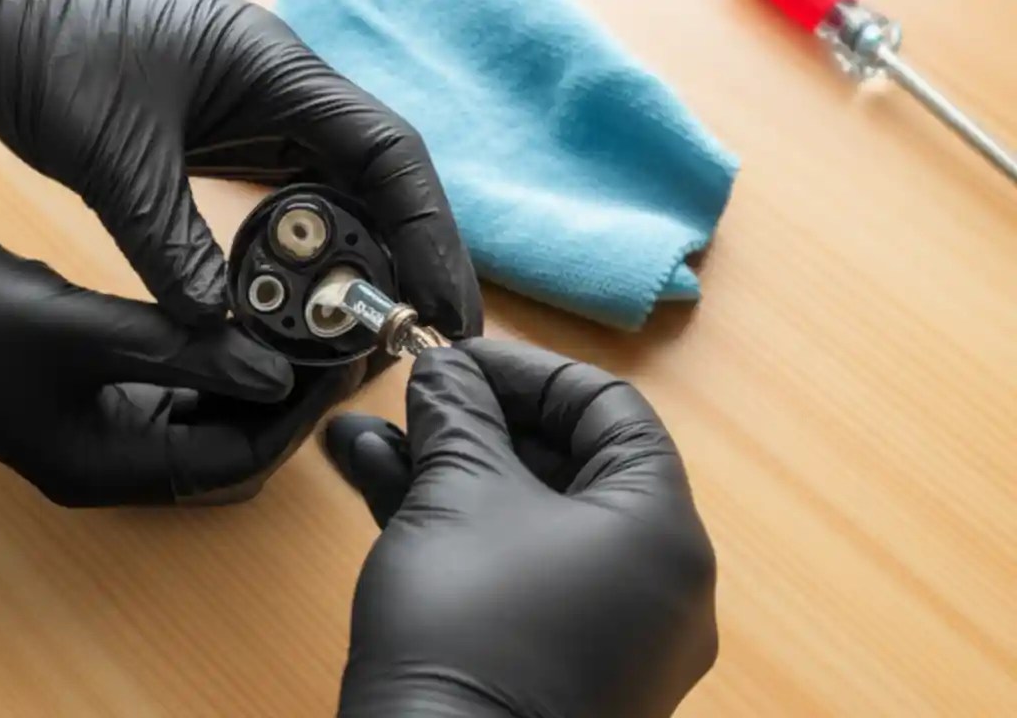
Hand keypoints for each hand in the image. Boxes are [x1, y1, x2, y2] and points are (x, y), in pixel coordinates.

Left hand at [0, 0, 482, 337]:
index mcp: (279, 72)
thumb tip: (224, 333)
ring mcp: (257, 112)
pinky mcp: (225, 135)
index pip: (390, 155)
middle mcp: (285, 91)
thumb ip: (172, 246)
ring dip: (350, 262)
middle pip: (378, 181)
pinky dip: (297, 253)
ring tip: (359, 333)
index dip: (432, 235)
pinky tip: (295, 299)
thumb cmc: (37, 37)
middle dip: (401, 260)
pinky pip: (286, 200)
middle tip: (408, 337)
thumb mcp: (110, 153)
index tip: (449, 307)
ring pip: (336, 195)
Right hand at [0, 133, 355, 506]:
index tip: (336, 367)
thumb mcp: (81, 329)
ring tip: (305, 330)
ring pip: (207, 419)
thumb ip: (183, 348)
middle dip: (284, 403)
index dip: (292, 418)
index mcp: (106, 467)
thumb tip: (275, 369)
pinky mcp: (94, 388)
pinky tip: (247, 320)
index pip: (232, 461)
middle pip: (228, 448)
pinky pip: (178, 389)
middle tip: (334, 348)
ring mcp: (101, 425)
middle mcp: (111, 459)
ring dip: (255, 381)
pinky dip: (217, 361)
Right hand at [324, 340, 717, 716]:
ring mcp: (607, 634)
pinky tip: (377, 484)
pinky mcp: (556, 668)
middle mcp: (653, 584)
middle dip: (474, 423)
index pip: (611, 410)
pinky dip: (458, 530)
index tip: (459, 358)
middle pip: (567, 465)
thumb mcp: (457, 496)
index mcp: (660, 530)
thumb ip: (456, 416)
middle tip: (414, 399)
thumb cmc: (469, 628)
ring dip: (447, 472)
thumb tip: (442, 371)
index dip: (529, 371)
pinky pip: (515, 573)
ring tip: (366, 438)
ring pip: (526, 521)